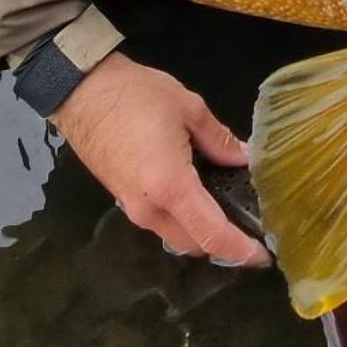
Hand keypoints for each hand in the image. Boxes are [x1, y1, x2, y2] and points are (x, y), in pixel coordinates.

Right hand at [51, 53, 269, 267]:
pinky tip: (200, 197)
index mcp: (171, 188)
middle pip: (195, 244)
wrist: (81, 91)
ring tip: (230, 211)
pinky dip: (184, 220)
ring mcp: (132, 208)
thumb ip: (220, 140)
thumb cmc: (135, 96)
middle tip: (252, 227)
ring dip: (202, 233)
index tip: (265, 255)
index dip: (241, 250)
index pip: (213, 235)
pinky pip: (161, 222)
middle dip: (225, 244)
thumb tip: (244, 159)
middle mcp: (150, 209)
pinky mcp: (123, 200)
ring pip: (176, 236)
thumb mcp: (189, 108)